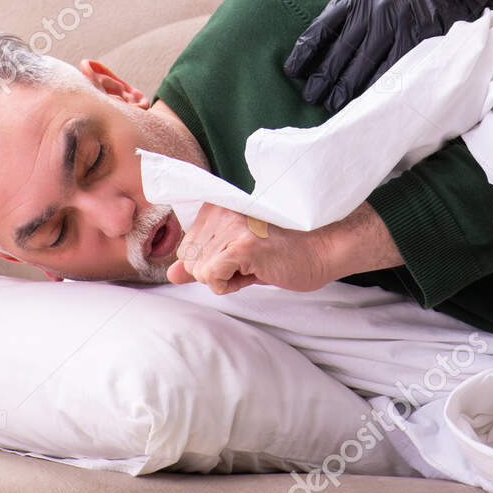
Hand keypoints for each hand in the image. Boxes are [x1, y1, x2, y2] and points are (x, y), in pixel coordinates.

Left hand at [165, 203, 335, 295]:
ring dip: (226, 279)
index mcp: (216, 207)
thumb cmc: (283, 253)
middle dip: (218, 273)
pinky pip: (211, 278)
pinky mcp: (241, 245)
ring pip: (199, 272)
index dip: (213, 264)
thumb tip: (172, 273)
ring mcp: (230, 225)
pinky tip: (254, 271)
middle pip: (191, 262)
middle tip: (250, 262)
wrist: (321, 250)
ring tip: (255, 264)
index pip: (187, 250)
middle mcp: (220, 210)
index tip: (241, 256)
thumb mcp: (235, 256)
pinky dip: (229, 285)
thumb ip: (202, 263)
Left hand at [283, 0, 492, 111]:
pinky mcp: (415, 42)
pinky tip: (364, 103)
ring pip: (364, 64)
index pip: (324, 25)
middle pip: (342, 50)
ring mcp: (396, 28)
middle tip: (310, 97)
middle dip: (323, 77)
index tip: (291, 69)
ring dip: (346, 89)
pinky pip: (391, 70)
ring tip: (331, 106)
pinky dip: (376, 88)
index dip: (305, 49)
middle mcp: (374, 11)